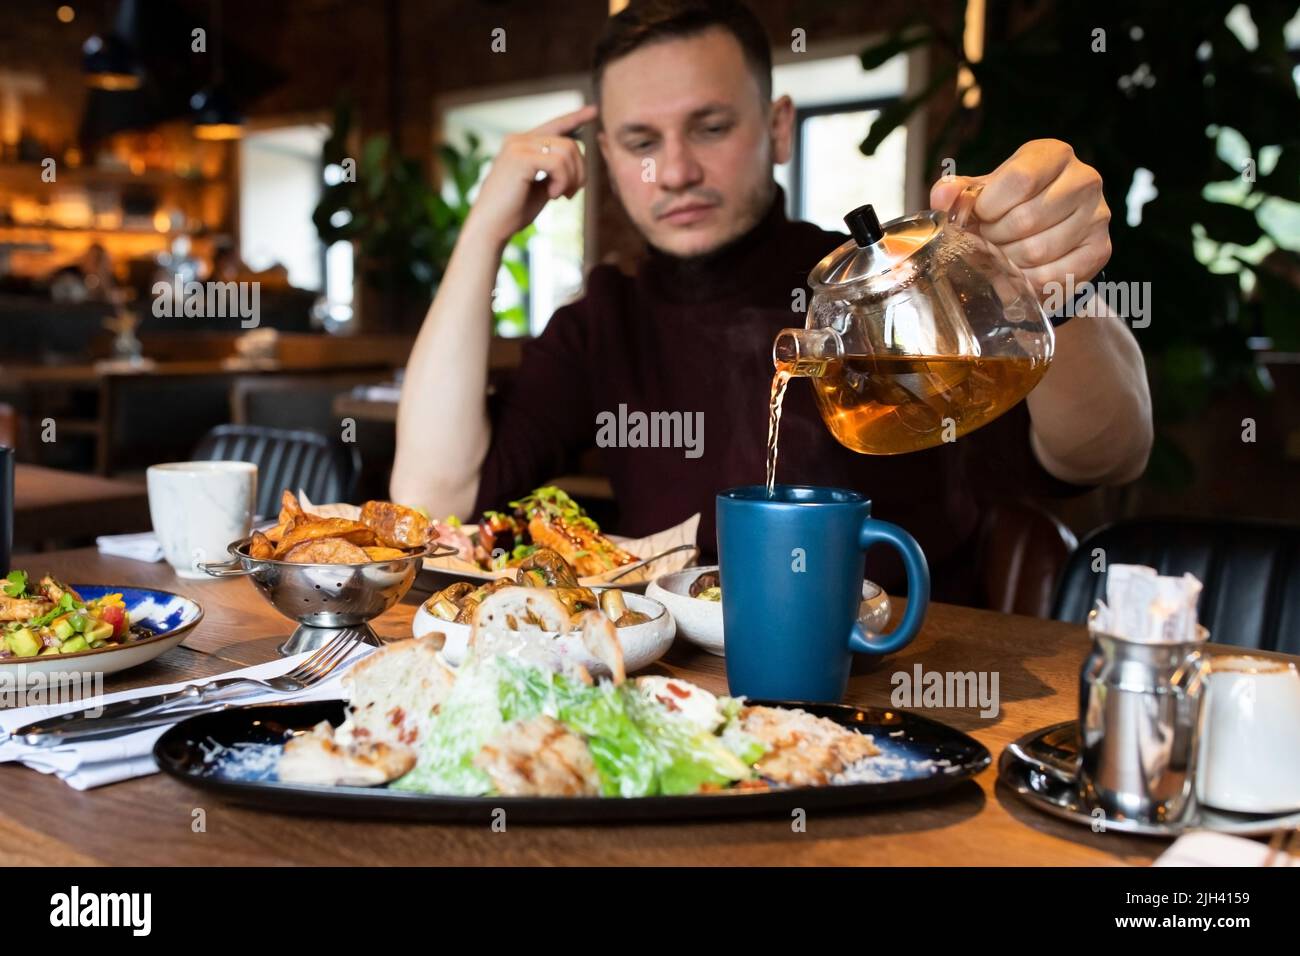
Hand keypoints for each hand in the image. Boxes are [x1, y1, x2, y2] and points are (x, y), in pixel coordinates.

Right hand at [462, 104, 598, 247]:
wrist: (491, 227)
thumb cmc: (513, 212)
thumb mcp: (541, 187)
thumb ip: (555, 171)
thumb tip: (577, 158)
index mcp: (521, 144)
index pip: (554, 125)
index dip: (575, 118)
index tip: (593, 111)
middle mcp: (518, 139)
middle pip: (569, 143)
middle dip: (580, 170)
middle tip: (572, 194)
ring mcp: (518, 146)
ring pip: (567, 151)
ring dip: (572, 178)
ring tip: (561, 196)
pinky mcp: (520, 157)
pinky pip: (559, 163)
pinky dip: (564, 181)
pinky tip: (553, 195)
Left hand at [930, 139, 1110, 297]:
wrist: (1050, 228)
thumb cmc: (1012, 203)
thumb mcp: (985, 190)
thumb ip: (960, 191)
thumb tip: (942, 196)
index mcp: (1053, 155)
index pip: (1019, 180)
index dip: (989, 206)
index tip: (980, 216)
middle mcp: (1084, 179)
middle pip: (1026, 219)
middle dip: (995, 237)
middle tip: (989, 240)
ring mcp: (1097, 215)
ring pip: (1038, 251)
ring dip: (1008, 261)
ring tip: (1002, 255)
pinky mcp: (1100, 249)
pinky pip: (1053, 276)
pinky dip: (1027, 282)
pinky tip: (1019, 273)